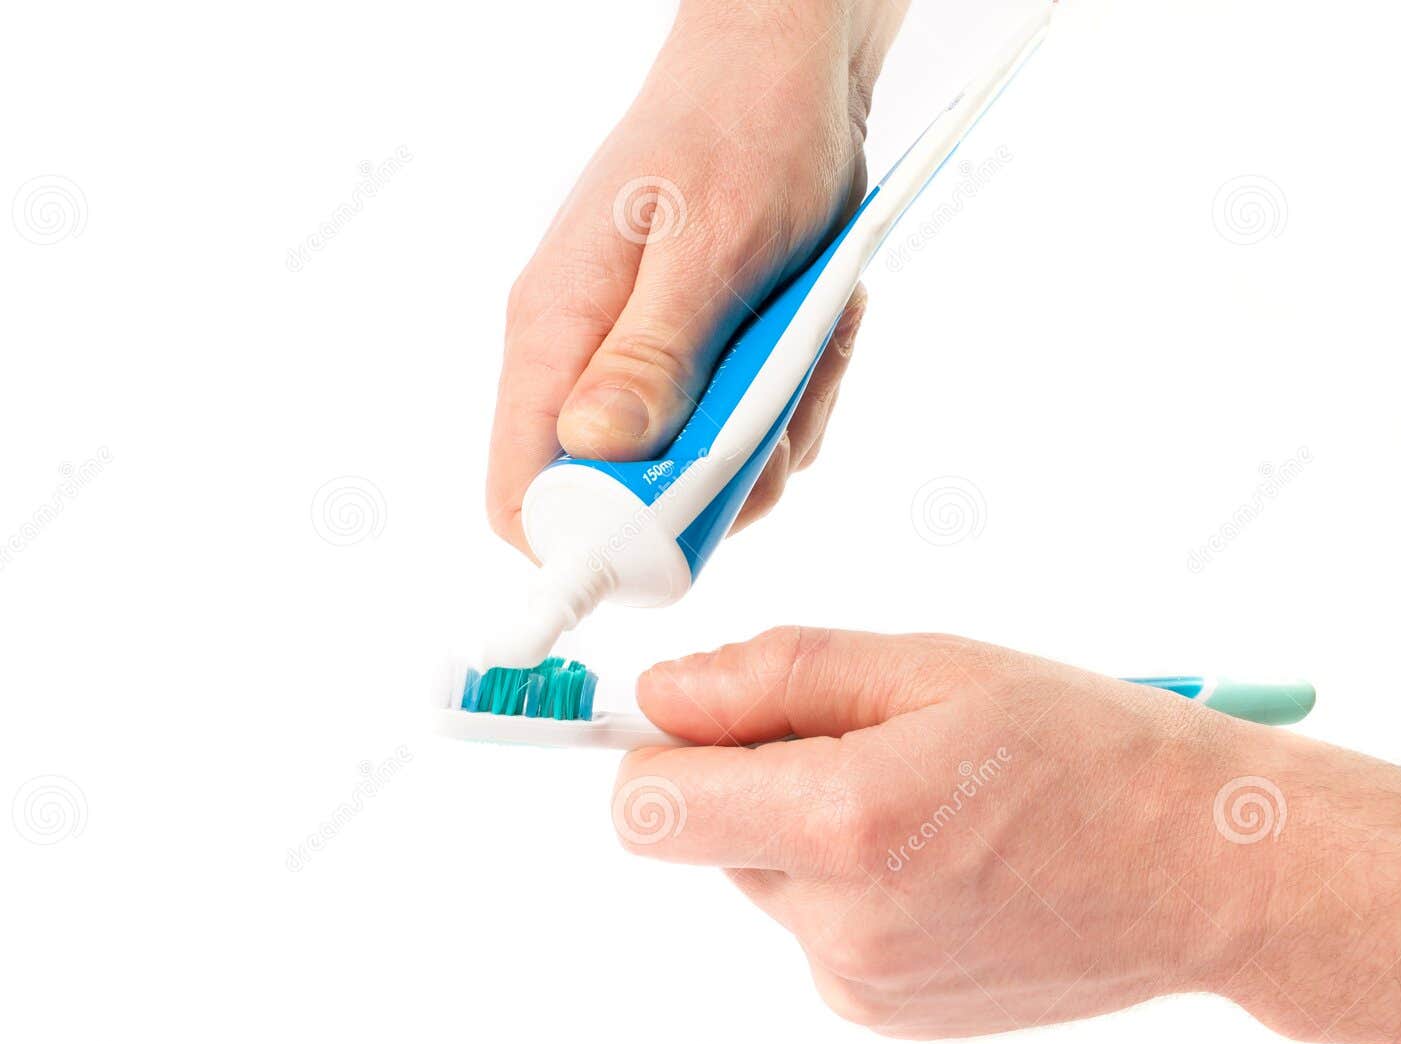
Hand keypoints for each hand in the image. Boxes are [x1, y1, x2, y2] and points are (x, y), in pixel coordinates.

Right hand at [489, 0, 907, 555]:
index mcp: (557, 334)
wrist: (794, 71)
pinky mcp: (700, 366)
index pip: (521, 492)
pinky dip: (793, 404)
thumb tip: (596, 448)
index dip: (580, 549)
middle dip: (713, 488)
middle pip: (625, 505)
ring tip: (803, 350)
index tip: (666, 542)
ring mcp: (647, 369)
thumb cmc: (741, 128)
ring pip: (698, 478)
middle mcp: (589, 363)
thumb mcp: (708, 246)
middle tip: (770, 424)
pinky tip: (812, 334)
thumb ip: (653, 355)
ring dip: (769, 440)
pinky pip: (747, 437)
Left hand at [613, 628, 1400, 1043]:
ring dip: (812, 830)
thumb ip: (776, 676)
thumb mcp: (933, 665)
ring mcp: (862, 985)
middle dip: (759, 778)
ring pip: (765, 877)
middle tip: (874, 742)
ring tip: (929, 803)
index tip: (694, 714)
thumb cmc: (1093, 750)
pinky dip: (853, 883)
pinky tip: (947, 861)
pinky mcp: (886, 1017)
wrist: (1209, 872)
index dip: (656, 749)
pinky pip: (816, 927)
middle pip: (707, 835)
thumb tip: (661, 694)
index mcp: (846, 825)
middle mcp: (839, 926)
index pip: (646, 808)